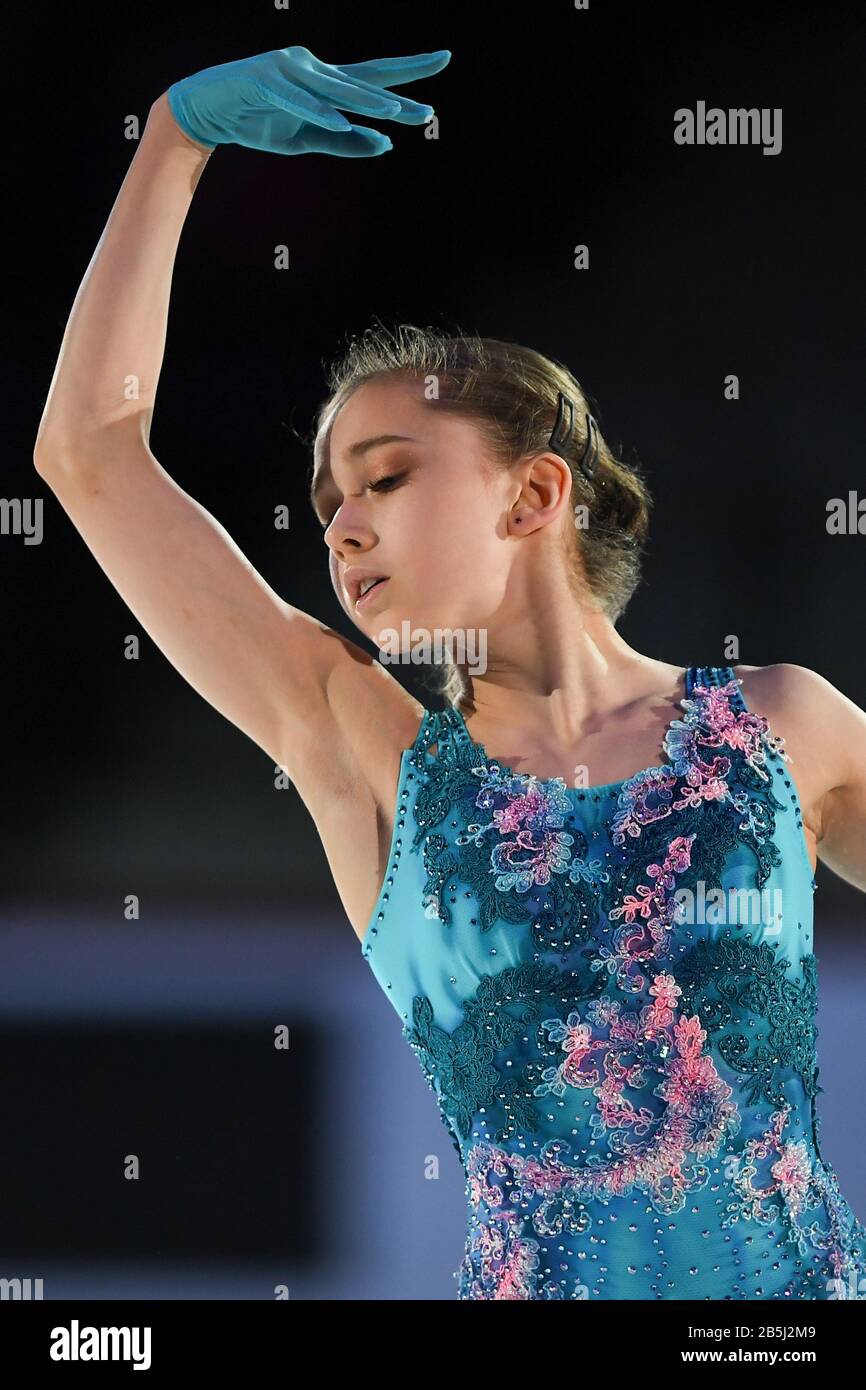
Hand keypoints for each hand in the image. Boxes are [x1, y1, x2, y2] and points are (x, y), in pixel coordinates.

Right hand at [166, 44, 450, 155]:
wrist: (209, 112)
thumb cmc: (260, 122)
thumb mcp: (307, 141)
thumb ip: (346, 143)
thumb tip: (387, 145)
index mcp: (326, 83)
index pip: (374, 77)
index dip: (409, 71)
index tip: (444, 59)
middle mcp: (313, 69)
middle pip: (362, 84)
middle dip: (394, 100)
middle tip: (426, 112)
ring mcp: (289, 69)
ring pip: (334, 89)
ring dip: (364, 102)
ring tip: (393, 114)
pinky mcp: (264, 79)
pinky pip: (297, 99)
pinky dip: (317, 111)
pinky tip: (338, 121)